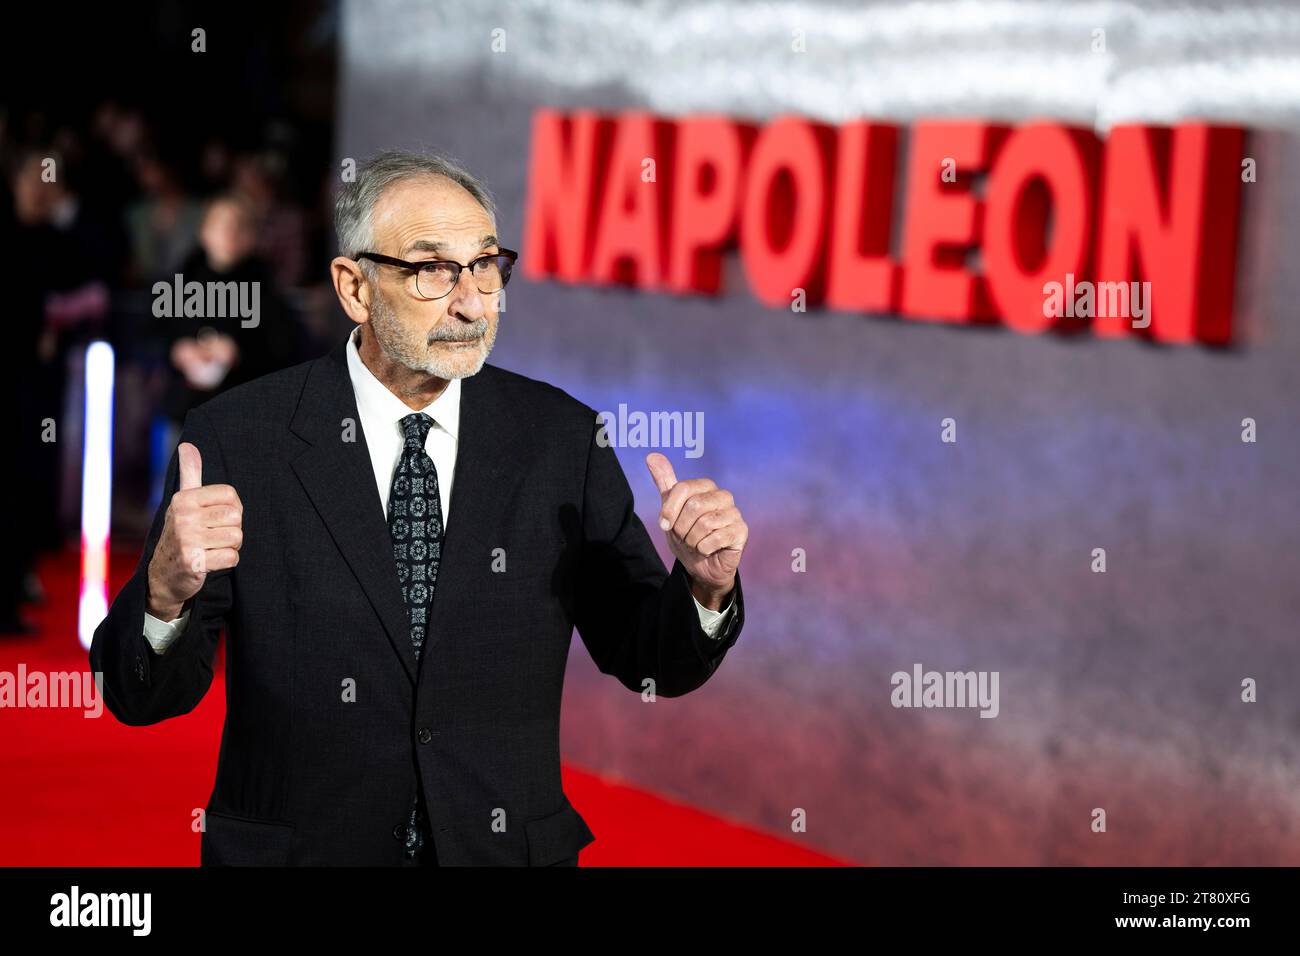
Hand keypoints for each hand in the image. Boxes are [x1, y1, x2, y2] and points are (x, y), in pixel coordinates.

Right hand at [145, 442, 242, 619]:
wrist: (163, 576)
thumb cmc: (181, 535)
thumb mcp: (183, 502)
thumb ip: (189, 474)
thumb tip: (187, 445)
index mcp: (184, 498)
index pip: (231, 496)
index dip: (232, 510)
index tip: (215, 519)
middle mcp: (183, 516)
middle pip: (236, 517)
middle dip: (232, 530)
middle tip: (213, 538)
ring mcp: (187, 539)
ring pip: (236, 538)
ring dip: (230, 547)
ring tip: (211, 549)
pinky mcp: (193, 562)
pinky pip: (232, 557)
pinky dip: (227, 562)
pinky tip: (210, 562)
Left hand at [645, 452, 746, 609]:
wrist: (701, 566)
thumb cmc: (687, 534)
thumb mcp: (670, 509)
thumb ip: (664, 482)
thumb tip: (652, 455)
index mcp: (706, 486)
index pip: (682, 489)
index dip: (669, 510)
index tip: (664, 525)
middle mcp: (723, 496)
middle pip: (694, 506)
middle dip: (682, 528)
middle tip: (684, 537)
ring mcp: (735, 513)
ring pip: (705, 523)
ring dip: (692, 540)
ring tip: (696, 543)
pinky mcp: (741, 532)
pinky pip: (716, 538)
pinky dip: (704, 548)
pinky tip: (707, 549)